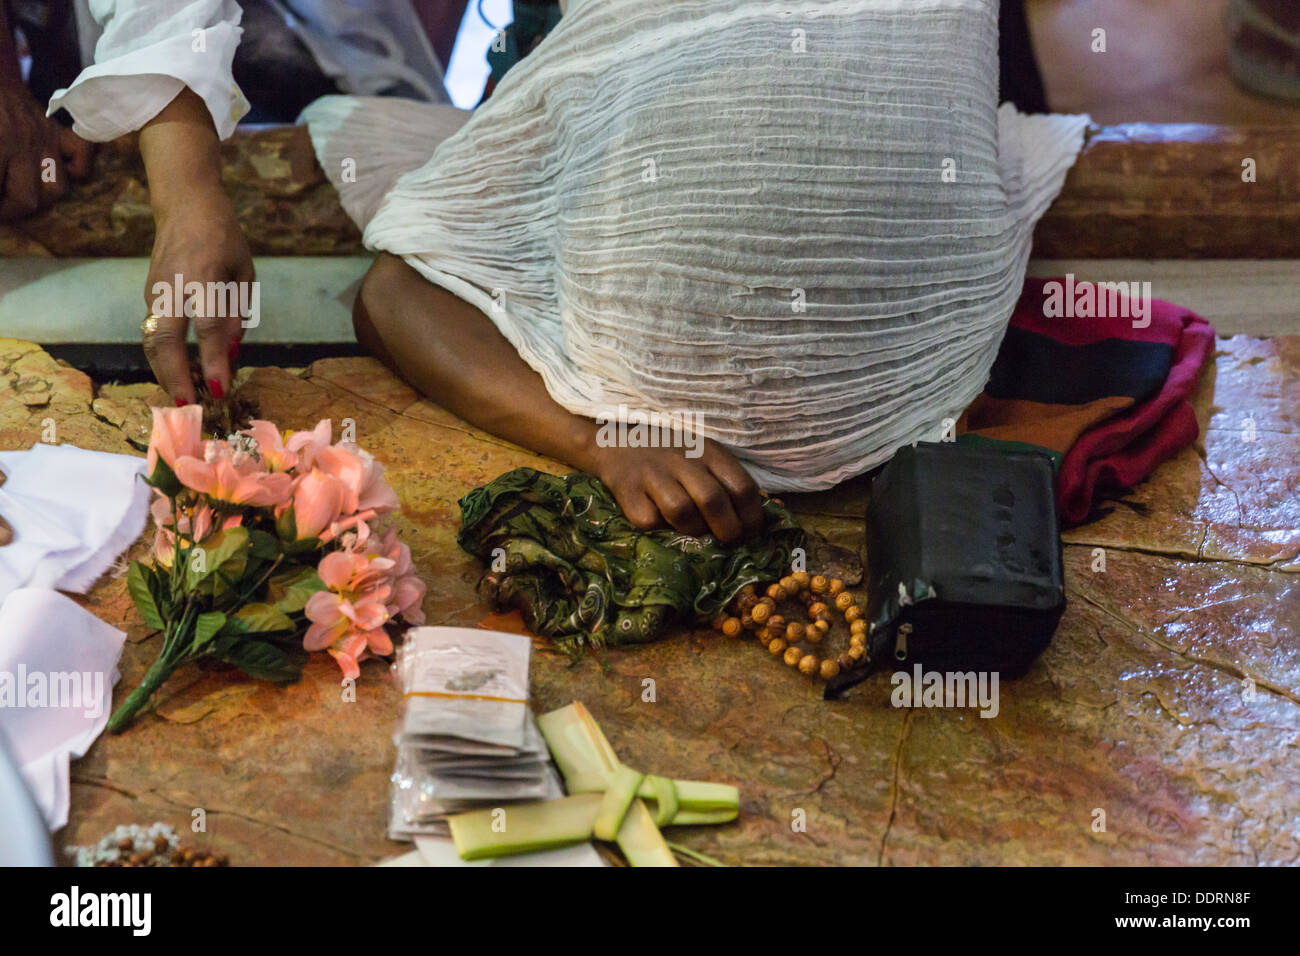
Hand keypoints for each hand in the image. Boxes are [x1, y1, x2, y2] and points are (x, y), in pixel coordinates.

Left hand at [0, 85, 91, 219]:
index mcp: (0, 140)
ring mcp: (48, 136)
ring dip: (38, 198)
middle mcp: (27, 142)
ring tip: (20, 197)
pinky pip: (82, 158)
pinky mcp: (60, 131)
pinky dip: (77, 171)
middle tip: (0, 209)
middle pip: (29, 199)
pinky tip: (59, 172)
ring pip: (57, 188)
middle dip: (10, 211)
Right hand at [138, 87, 251, 404]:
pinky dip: (160, 356)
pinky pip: (151, 330)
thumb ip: (237, 313)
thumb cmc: (223, 237)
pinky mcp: (148, 293)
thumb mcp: (243, 272)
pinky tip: (174, 373)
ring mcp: (155, 290)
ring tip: (180, 397)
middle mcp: (174, 287)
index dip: (212, 361)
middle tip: (189, 405)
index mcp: (205, 278)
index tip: (219, 389)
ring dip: (164, 371)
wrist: (185, 204)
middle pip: (166, 339)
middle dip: (176, 375)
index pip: (208, 328)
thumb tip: (231, 353)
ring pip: (151, 338)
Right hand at [588, 439, 764, 545]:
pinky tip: (659, 520)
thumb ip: (726, 479)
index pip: (741, 486)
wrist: (616, 438)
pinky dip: (658, 527)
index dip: (752, 517)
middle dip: (728, 530)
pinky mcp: (627, 489)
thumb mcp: (703, 453)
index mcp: (708, 451)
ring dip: (693, 530)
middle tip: (729, 542)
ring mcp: (652, 474)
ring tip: (693, 531)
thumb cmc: (670, 452)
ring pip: (681, 511)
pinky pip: (648, 520)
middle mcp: (682, 459)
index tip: (752, 534)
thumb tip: (756, 518)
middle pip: (713, 501)